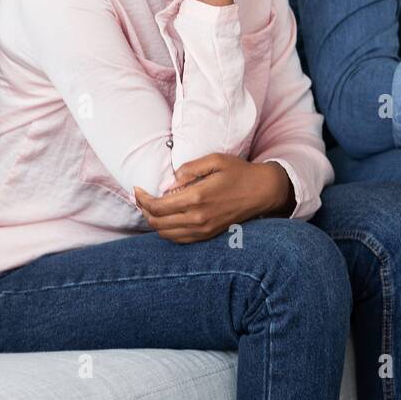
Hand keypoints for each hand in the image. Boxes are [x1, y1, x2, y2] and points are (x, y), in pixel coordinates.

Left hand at [133, 154, 291, 242]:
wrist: (263, 191)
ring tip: (152, 208)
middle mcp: (197, 217)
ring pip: (165, 233)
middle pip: (156, 222)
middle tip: (141, 198)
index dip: (142, 199)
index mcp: (197, 197)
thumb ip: (188, 169)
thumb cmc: (239, 172)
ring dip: (153, 221)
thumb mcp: (215, 160)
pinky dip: (166, 231)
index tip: (138, 189)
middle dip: (143, 210)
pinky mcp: (208, 235)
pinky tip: (166, 219)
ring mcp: (203, 229)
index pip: (157, 206)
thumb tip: (167, 183)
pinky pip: (178, 239)